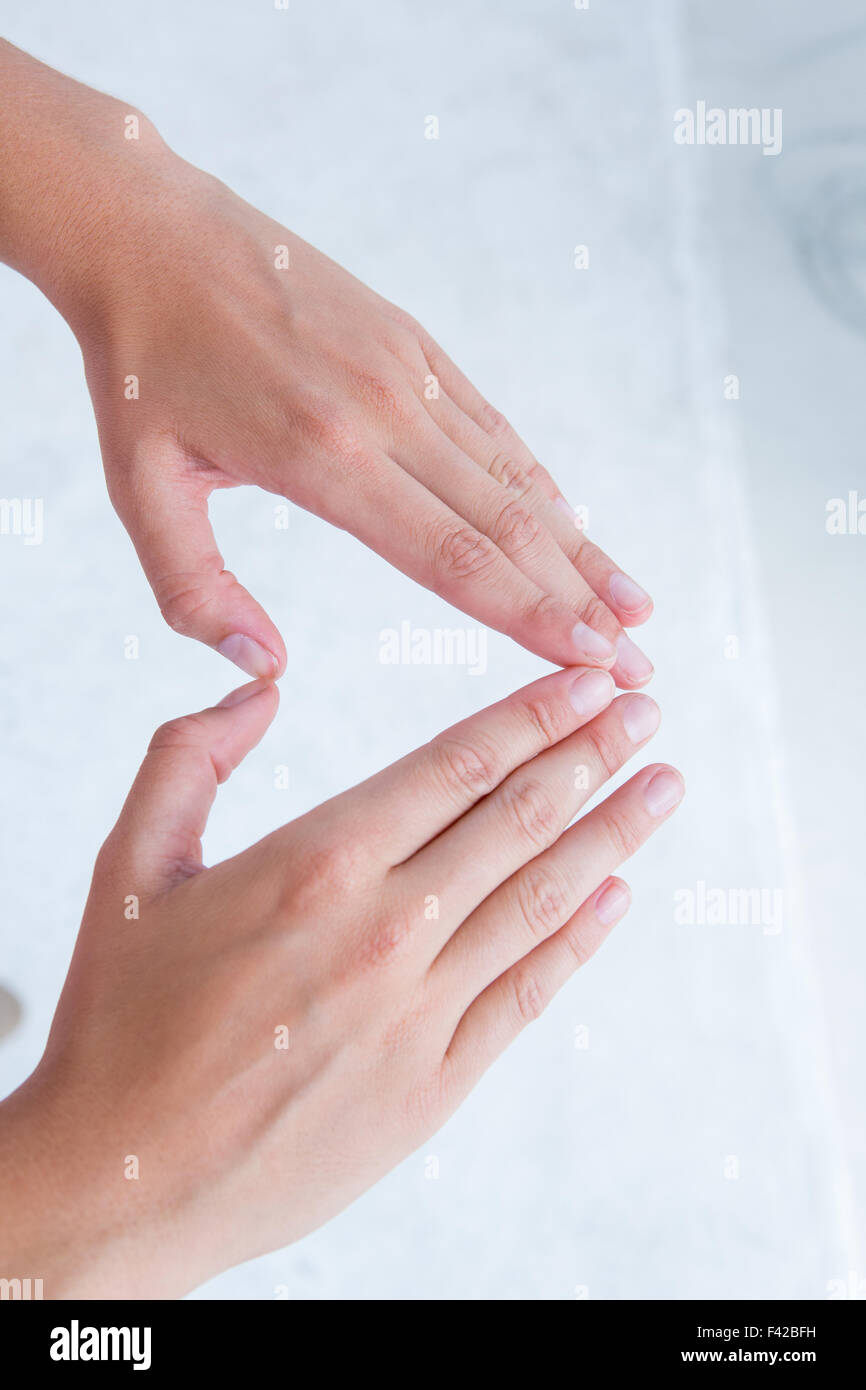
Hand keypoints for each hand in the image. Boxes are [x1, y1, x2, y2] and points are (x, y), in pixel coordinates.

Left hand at [0, 47, 653, 684]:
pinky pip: (495, 428)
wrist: (152, 233)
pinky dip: (542, 486)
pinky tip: (574, 527)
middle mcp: (386, 414)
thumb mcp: (139, 489)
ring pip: (516, 478)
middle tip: (640, 665)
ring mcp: (410, 373)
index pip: (451, 556)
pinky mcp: (415, 344)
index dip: (531, 615)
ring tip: (637, 606)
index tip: (593, 660)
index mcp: (322, 458)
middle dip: (581, 602)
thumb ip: (194, 589)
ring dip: (582, 548)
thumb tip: (263, 668)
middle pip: (506, 527)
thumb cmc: (139, 370)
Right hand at [0, 666, 681, 1295]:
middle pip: (517, 821)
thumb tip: (257, 687)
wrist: (120, 1180)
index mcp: (314, 865)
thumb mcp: (130, 868)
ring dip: (610, 836)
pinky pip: (524, 996)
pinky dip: (577, 942)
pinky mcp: (432, 1087)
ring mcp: (417, 1013)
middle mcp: (384, 930)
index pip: (457, 765)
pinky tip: (614, 898)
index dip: (534, 715)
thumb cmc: (120, 1021)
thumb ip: (187, 759)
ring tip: (661, 787)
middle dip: (592, 757)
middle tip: (648, 712)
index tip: (590, 680)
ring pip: (539, 901)